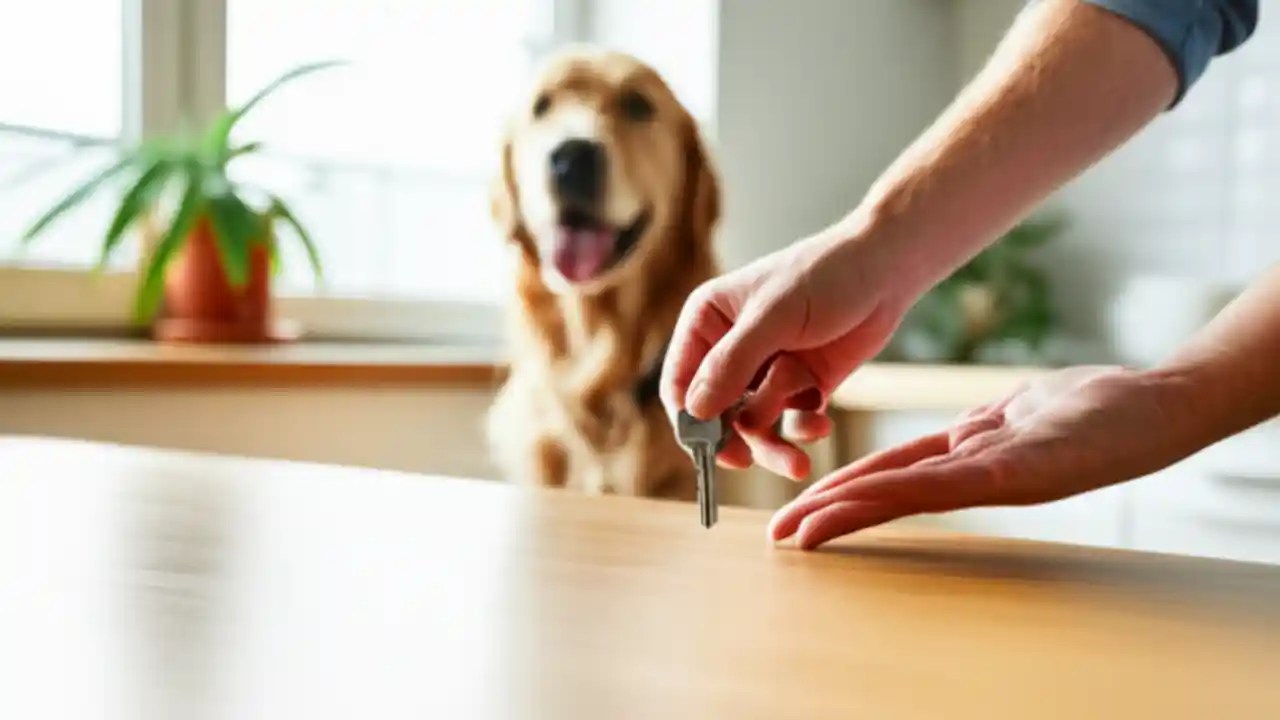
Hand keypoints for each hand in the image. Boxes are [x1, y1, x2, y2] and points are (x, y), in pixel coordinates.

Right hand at [661, 218, 919, 478]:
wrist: (887, 270)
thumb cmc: (826, 275)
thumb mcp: (775, 317)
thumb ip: (732, 363)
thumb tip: (694, 412)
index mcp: (708, 322)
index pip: (680, 382)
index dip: (689, 419)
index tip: (708, 448)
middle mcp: (731, 349)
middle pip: (716, 413)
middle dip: (736, 438)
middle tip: (750, 460)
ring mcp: (766, 370)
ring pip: (754, 424)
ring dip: (773, 444)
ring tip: (797, 462)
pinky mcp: (801, 385)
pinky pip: (791, 423)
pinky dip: (804, 429)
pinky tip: (821, 425)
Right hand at [770, 365, 1198, 548]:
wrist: (1162, 406)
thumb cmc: (1099, 406)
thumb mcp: (1024, 410)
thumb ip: (984, 428)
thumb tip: (956, 439)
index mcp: (971, 454)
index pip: (894, 475)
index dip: (845, 491)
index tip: (801, 507)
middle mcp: (975, 472)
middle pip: (889, 491)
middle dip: (830, 512)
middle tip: (780, 536)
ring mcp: (995, 475)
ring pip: (906, 493)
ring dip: (849, 511)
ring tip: (802, 528)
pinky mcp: (1019, 470)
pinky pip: (944, 483)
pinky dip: (894, 493)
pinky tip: (856, 500)